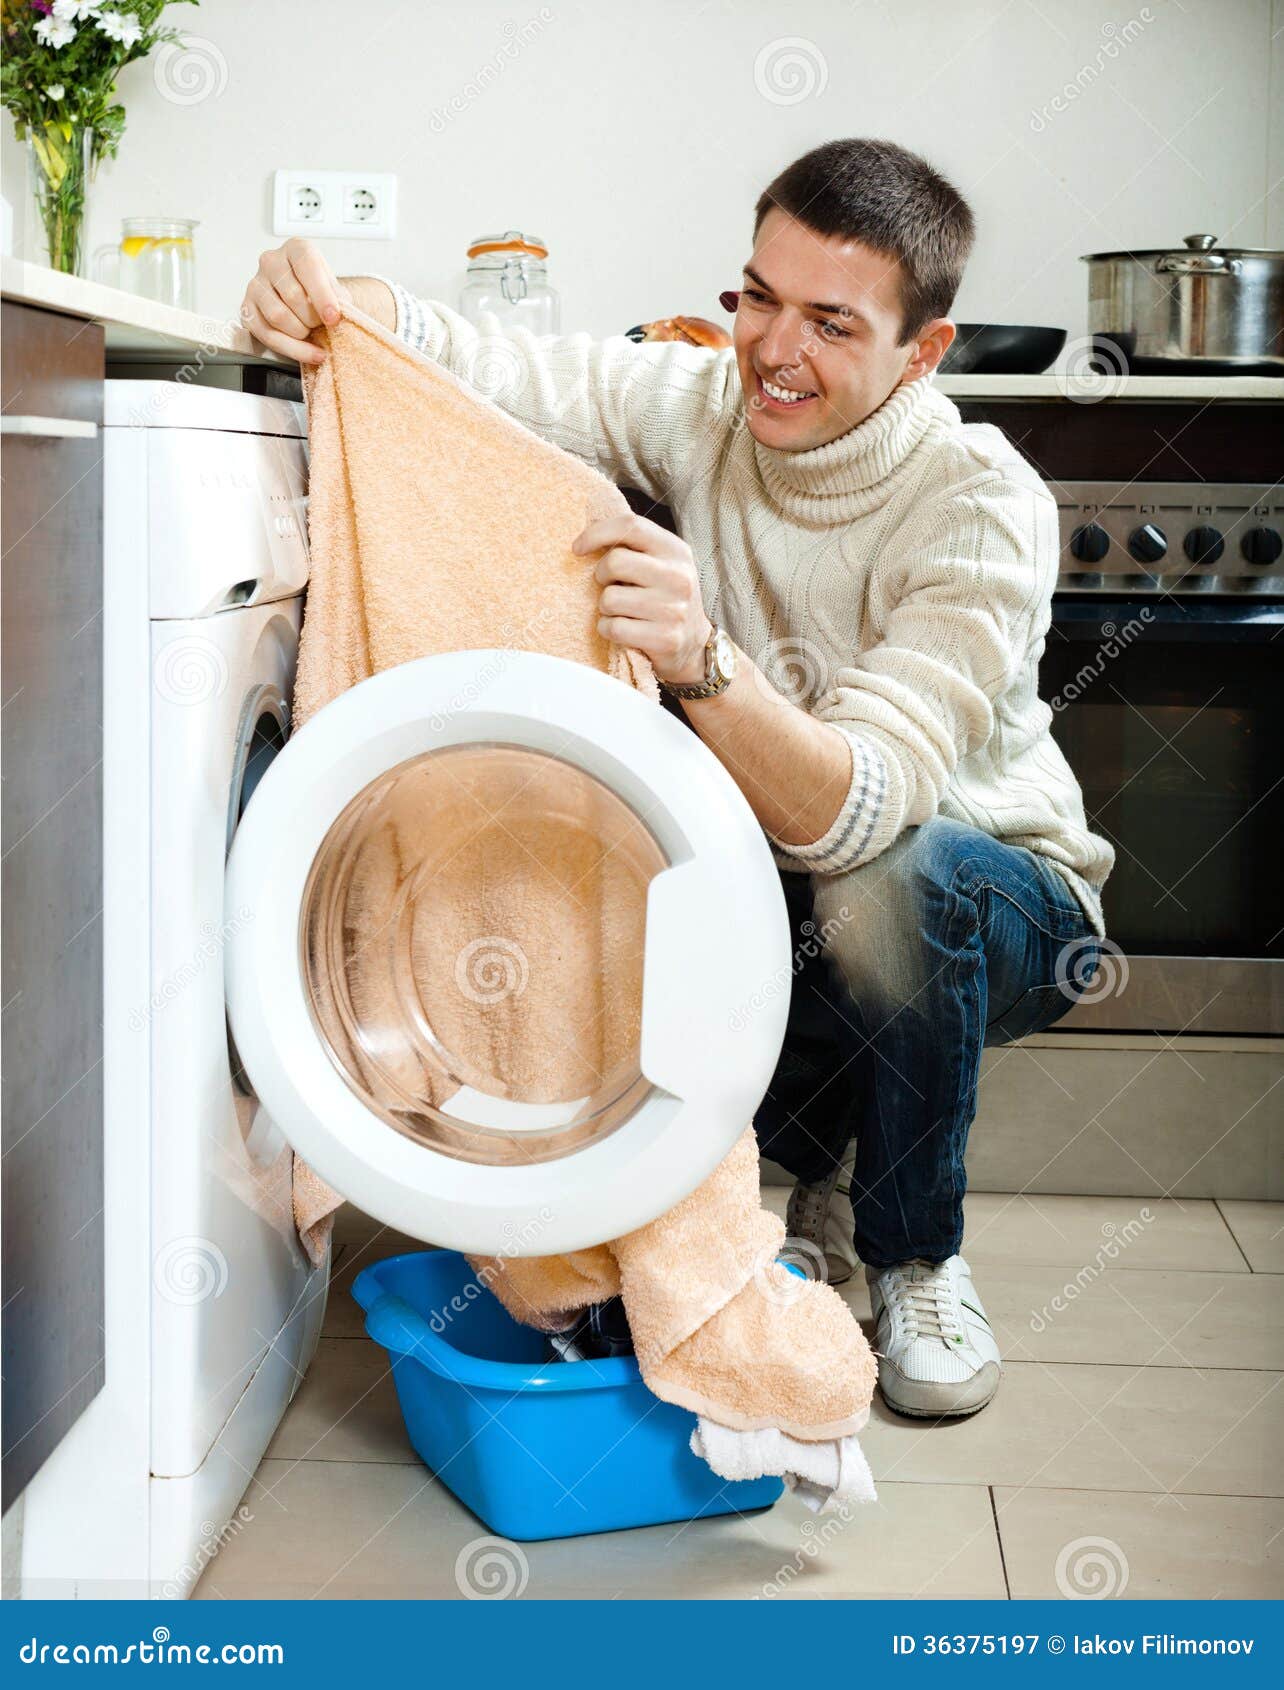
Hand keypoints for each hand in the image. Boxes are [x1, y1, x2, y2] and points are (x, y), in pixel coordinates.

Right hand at [240, 238, 351, 366]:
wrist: (303, 302)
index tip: (333, 318)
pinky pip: (267, 334)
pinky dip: (292, 349)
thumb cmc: (318, 292)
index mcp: (296, 249)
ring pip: (278, 316)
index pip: (307, 266)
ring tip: (311, 332)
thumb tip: (337, 310)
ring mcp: (256, 284)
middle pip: (293, 295)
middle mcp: (271, 261)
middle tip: (322, 325)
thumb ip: (338, 297)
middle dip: (313, 318)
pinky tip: (308, 352)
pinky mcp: (246, 309)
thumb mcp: (334, 289)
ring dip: (301, 332)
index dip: (322, 295)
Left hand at [571, 514, 712, 684]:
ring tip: (621, 610)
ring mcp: (673, 609)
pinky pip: (614, 628)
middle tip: (609, 585)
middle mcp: (678, 577)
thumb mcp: (661, 563)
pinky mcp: (665, 638)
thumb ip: (634, 547)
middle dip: (601, 575)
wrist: (693, 643)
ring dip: (605, 607)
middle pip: (615, 562)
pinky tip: (620, 628)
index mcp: (676, 551)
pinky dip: (607, 629)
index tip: (578, 548)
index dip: (597, 533)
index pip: (631, 526)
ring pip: (609, 599)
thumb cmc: (665, 597)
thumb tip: (588, 535)